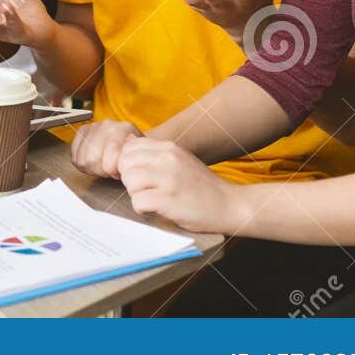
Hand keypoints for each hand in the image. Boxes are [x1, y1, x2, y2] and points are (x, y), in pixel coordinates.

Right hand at [70, 119, 141, 178]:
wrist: (130, 140)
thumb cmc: (133, 151)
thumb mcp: (138, 157)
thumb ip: (130, 161)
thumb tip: (116, 167)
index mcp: (124, 129)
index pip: (109, 156)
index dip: (112, 170)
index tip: (117, 172)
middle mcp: (107, 125)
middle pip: (92, 159)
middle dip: (101, 170)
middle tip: (109, 170)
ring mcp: (93, 127)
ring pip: (82, 159)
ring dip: (92, 168)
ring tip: (102, 165)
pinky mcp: (81, 132)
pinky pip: (74, 155)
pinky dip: (82, 163)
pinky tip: (93, 161)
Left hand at [118, 137, 246, 234]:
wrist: (230, 205)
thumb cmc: (201, 187)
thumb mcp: (180, 161)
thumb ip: (156, 154)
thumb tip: (127, 144)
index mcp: (169, 147)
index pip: (129, 147)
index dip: (129, 165)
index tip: (141, 177)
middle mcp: (168, 158)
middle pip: (125, 163)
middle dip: (129, 179)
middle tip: (145, 190)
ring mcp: (169, 178)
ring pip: (129, 180)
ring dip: (135, 194)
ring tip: (151, 200)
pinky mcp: (169, 199)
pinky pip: (138, 201)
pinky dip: (142, 210)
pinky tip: (155, 210)